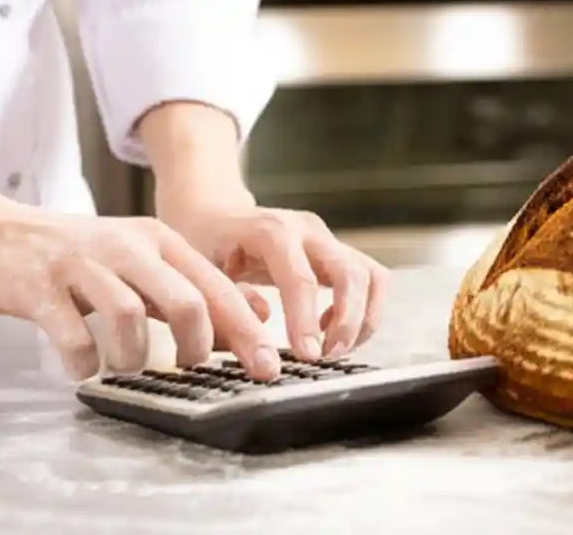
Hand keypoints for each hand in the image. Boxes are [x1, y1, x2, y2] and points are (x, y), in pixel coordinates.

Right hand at [0, 201, 280, 381]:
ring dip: (134, 355)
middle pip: (187, 299)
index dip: (246, 330)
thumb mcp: (139, 262)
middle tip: (193, 371)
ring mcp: (81, 265)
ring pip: (131, 315)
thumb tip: (255, 311)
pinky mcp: (38, 286)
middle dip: (200, 346)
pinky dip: (81, 360)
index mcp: (157, 240)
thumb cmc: (69, 256)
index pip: (216, 287)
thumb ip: (191, 287)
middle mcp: (126, 246)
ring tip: (124, 366)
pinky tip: (81, 367)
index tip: (267, 367)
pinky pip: (71, 332)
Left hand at [161, 201, 389, 362]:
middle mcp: (306, 229)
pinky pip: (371, 280)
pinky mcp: (338, 252)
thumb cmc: (203, 246)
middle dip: (347, 321)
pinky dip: (365, 311)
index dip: (306, 320)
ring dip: (363, 319)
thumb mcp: (200, 275)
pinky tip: (332, 330)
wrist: (213, 215)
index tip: (308, 356)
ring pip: (370, 276)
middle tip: (326, 357)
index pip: (300, 278)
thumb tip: (263, 334)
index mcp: (270, 230)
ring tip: (334, 349)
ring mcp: (327, 239)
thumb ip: (229, 305)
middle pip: (350, 273)